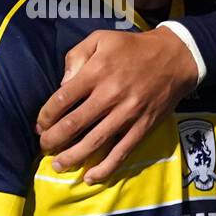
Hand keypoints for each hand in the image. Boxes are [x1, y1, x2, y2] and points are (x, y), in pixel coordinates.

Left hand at [36, 26, 198, 183]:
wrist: (175, 57)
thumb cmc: (133, 47)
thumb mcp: (101, 38)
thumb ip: (76, 56)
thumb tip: (62, 85)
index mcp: (97, 72)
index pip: (62, 99)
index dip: (46, 116)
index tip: (40, 125)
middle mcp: (110, 95)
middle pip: (74, 124)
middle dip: (53, 139)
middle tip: (44, 147)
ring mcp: (127, 114)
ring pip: (94, 142)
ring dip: (72, 157)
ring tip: (58, 165)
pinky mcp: (142, 127)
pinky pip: (121, 152)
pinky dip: (105, 167)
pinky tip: (90, 176)